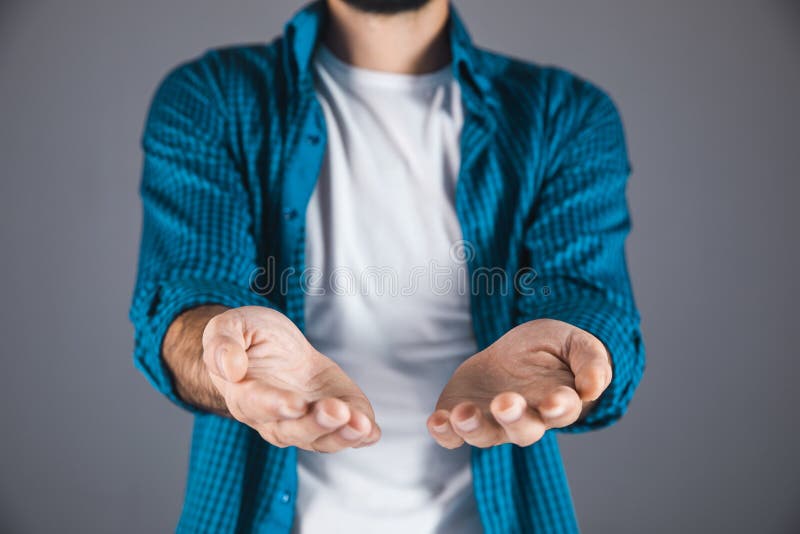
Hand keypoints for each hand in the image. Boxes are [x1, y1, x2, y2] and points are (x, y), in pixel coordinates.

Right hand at [202, 306, 380, 451]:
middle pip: (293, 431)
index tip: (295, 404)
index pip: (258, 406)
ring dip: (342, 435)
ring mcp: (304, 422)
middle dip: (316, 423)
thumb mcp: (230, 327)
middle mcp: (274, 419)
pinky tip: (371, 431)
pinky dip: (360, 436)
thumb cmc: (248, 337)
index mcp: (244, 396)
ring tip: (360, 423)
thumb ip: (223, 345)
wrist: (271, 347)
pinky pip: (344, 434)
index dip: (276, 406)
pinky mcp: (331, 416)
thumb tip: (231, 367)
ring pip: (320, 439)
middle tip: (337, 411)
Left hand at [426, 319, 610, 447]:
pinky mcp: (464, 414)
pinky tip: (436, 420)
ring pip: (484, 436)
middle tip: (506, 401)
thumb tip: (592, 388)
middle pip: (522, 431)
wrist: (519, 349)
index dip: (557, 408)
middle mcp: (526, 419)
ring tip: (462, 414)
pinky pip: (453, 434)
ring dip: (472, 428)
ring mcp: (493, 421)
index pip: (561, 411)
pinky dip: (444, 432)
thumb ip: (591, 362)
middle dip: (513, 419)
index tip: (553, 403)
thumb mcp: (576, 343)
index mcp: (558, 402)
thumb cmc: (555, 349)